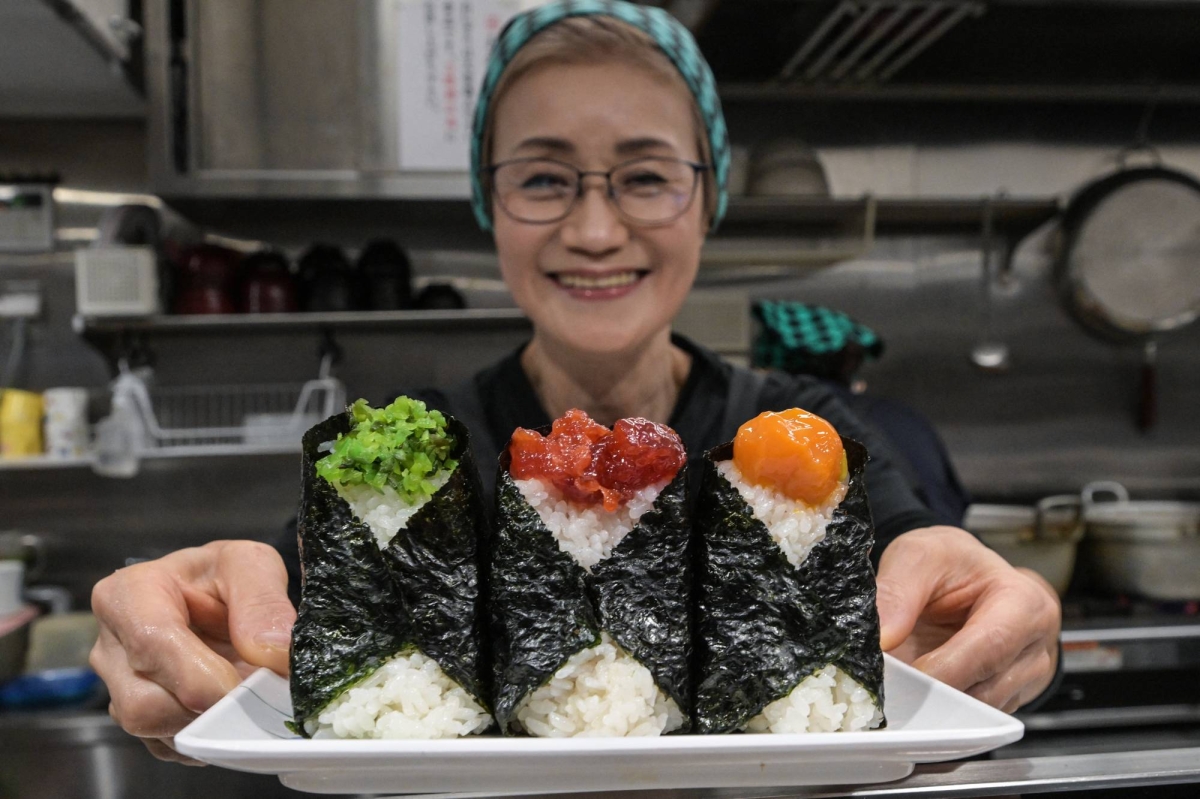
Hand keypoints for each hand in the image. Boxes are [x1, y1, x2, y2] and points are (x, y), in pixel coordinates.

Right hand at [90, 541, 294, 764]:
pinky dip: (205, 738)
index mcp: (127, 595)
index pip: (150, 643)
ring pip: (153, 730)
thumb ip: (263, 601)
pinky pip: (167, 746)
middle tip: (252, 692)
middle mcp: (111, 647)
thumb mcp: (251, 564)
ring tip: (244, 695)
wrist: (216, 597)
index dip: (197, 674)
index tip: (238, 685)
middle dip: (205, 706)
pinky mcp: (139, 720)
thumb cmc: (224, 576)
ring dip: (208, 723)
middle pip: (143, 702)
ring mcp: (119, 688)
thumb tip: (272, 651)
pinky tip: (228, 712)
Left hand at [875, 526, 1060, 712]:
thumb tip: (883, 636)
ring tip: (902, 682)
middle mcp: (1033, 646)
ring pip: (979, 711)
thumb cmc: (952, 564)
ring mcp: (1024, 679)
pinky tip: (918, 690)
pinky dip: (942, 709)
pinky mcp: (1005, 699)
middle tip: (894, 683)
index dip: (947, 666)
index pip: (991, 646)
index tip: (908, 673)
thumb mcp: (918, 556)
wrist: (965, 577)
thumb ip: (897, 590)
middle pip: (987, 687)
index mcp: (1023, 603)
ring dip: (937, 704)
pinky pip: (974, 718)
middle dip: (936, 690)